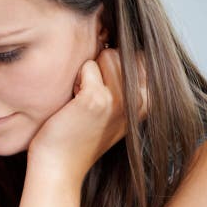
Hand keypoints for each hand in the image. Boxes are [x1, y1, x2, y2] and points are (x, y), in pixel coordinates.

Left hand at [28, 49, 146, 183]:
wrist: (59, 167)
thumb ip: (122, 81)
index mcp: (148, 101)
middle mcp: (140, 100)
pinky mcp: (97, 99)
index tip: (99, 91)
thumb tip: (114, 40)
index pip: (138, 55)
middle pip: (119, 53)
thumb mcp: (111, 109)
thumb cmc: (77, 135)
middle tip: (86, 99)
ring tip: (79, 102)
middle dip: (99, 68)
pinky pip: (86, 67)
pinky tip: (71, 105)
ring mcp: (121, 100)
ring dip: (87, 74)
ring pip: (105, 55)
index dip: (113, 64)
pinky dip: (74, 82)